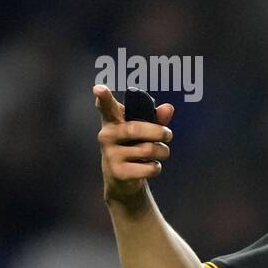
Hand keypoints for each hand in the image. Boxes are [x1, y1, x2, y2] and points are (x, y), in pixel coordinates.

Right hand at [94, 85, 174, 204]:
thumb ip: (156, 119)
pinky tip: (149, 167)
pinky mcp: (118, 173)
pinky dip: (156, 167)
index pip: (106, 107)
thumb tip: (168, 108)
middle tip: (168, 134)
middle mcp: (107, 136)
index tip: (99, 89)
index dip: (103, 97)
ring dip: (162, 151)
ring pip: (148, 150)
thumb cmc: (134, 146)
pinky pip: (149, 168)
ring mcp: (110, 155)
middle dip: (159, 132)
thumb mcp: (145, 131)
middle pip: (136, 129)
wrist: (122, 178)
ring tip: (159, 153)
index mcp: (112, 121)